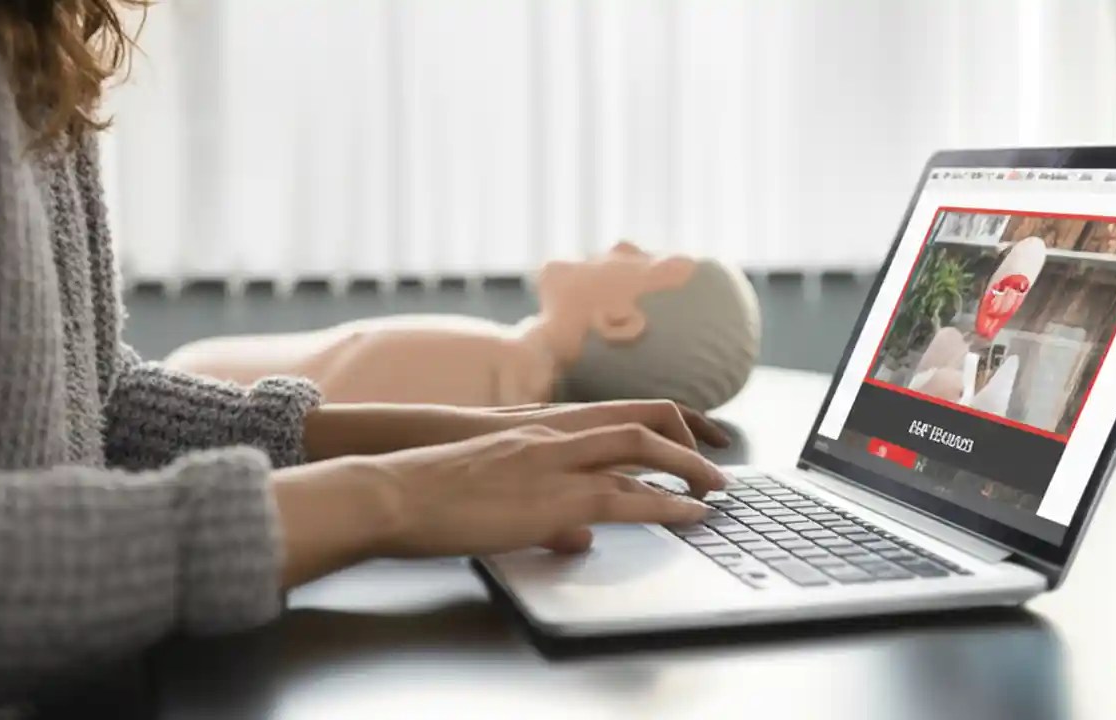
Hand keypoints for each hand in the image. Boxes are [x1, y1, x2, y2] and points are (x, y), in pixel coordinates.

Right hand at [273, 423, 724, 587]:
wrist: (396, 488)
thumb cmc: (435, 488)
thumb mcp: (498, 483)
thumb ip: (544, 503)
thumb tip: (581, 536)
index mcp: (542, 425)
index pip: (619, 412)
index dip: (665, 422)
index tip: (698, 435)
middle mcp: (555, 432)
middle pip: (641, 421)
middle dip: (688, 441)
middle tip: (719, 464)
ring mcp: (555, 460)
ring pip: (641, 452)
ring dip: (688, 469)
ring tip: (718, 490)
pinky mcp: (552, 497)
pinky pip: (625, 496)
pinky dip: (666, 504)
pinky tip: (690, 514)